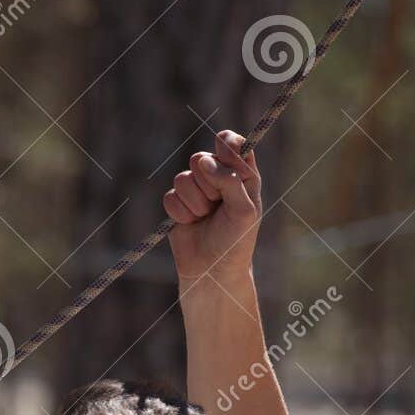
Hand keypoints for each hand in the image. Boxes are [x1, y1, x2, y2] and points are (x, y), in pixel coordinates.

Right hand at [163, 130, 262, 283]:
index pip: (230, 143)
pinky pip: (170, 197)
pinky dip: (181, 213)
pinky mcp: (177, 204)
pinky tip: (191, 224)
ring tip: (205, 218)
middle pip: (200, 158)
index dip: (224, 145)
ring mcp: (195, 190)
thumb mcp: (244, 209)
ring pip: (182, 178)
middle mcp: (217, 177)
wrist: (213, 271)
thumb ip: (229, 180)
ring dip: (194, 202)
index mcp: (242, 173)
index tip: (223, 156)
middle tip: (218, 204)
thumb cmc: (236, 240)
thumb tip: (203, 160)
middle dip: (207, 183)